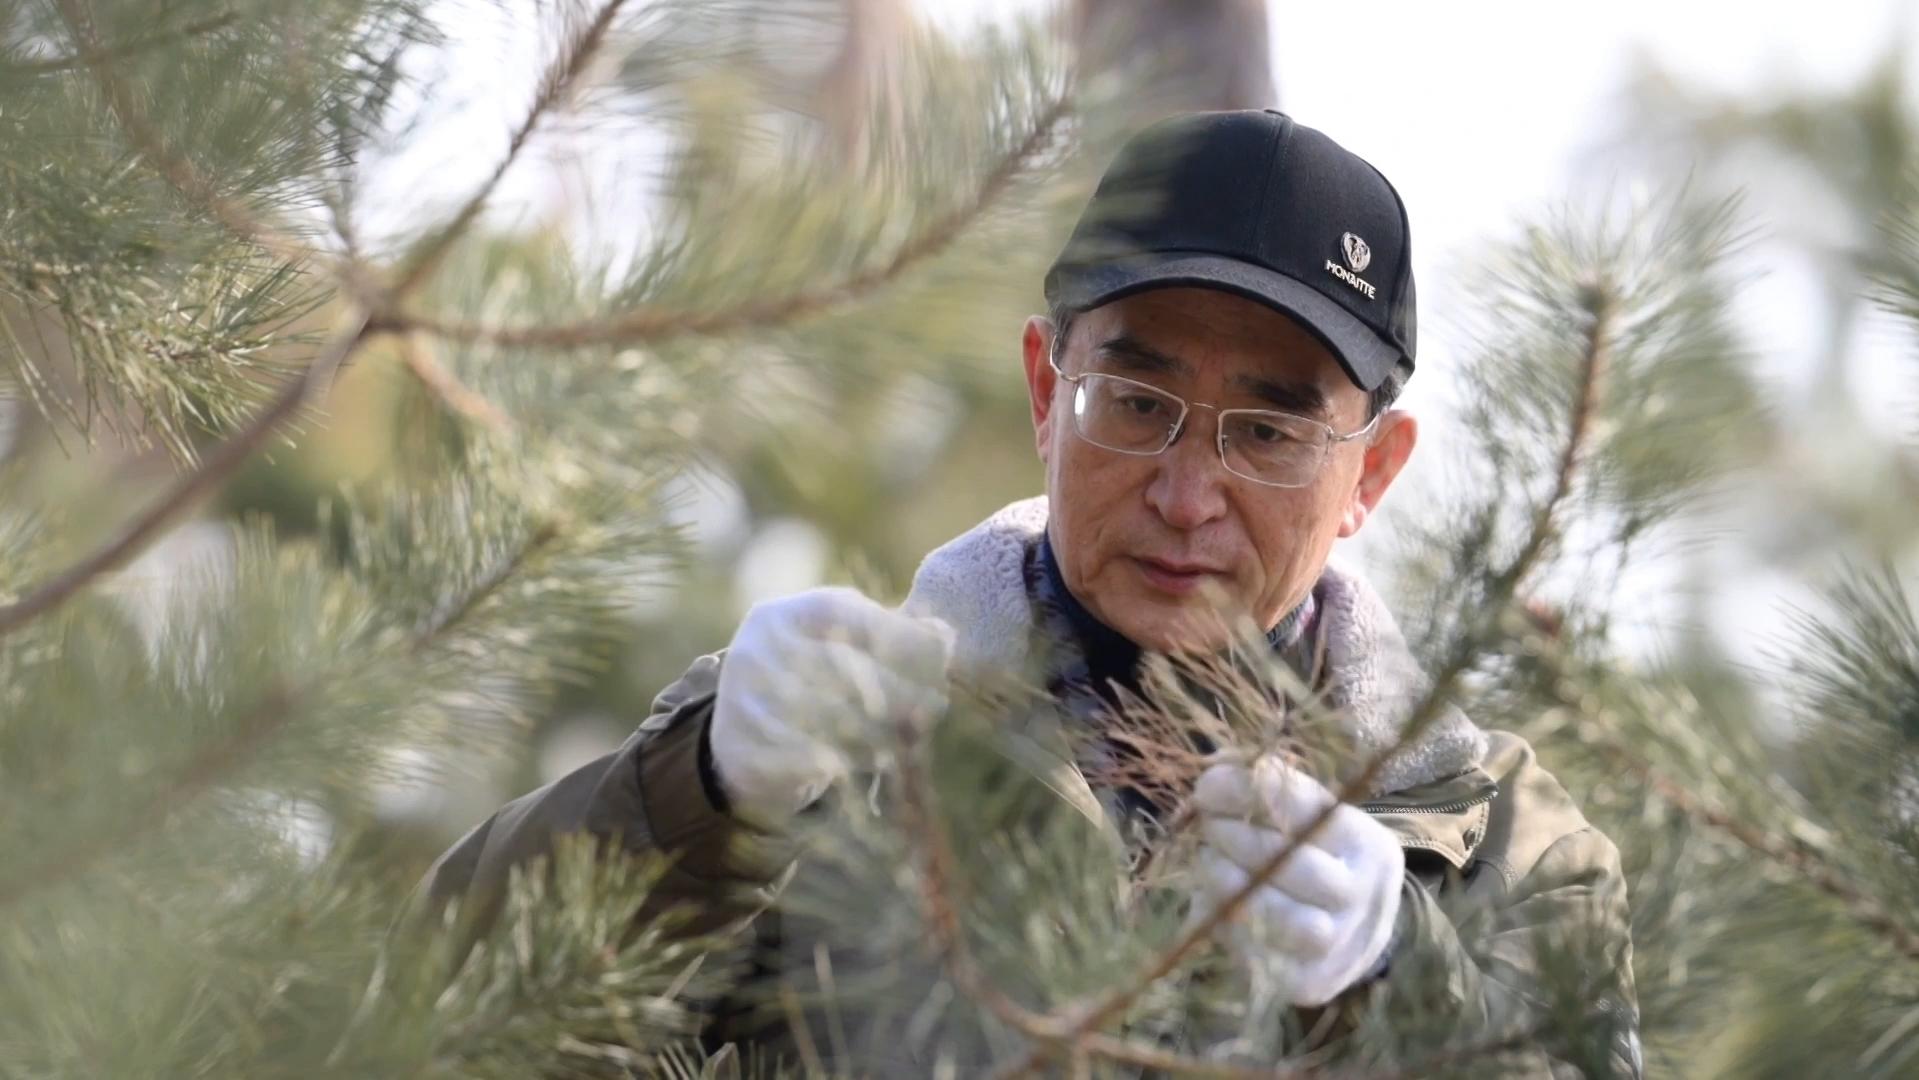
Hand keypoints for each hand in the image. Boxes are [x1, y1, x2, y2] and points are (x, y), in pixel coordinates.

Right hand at [710, 587, 954, 825]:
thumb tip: (945, 635)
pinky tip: (880, 762)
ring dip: (881, 731)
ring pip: (829, 717)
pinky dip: (852, 761)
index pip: (846, 614)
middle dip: (899, 689)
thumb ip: (892, 635)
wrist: (743, 734)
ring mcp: (744, 702)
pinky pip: (809, 757)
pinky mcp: (745, 749)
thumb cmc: (811, 679)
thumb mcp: (843, 645)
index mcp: (785, 615)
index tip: (941, 656)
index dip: (899, 636)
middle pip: (841, 668)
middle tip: (935, 707)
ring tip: (913, 738)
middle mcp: (757, 651)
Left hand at [1187, 755, 1404, 1006]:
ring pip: (1272, 913)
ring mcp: (1338, 945)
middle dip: (1233, 835)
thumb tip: (1213, 770)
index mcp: (1363, 842)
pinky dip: (1224, 922)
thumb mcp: (1311, 817)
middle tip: (1206, 821)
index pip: (1303, 809)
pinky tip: (1215, 901)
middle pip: (1287, 862)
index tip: (1208, 784)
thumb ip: (1266, 790)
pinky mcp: (1310, 983)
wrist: (1359, 933)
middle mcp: (1360, 895)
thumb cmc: (1321, 858)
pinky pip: (1254, 952)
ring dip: (1226, 881)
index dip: (1248, 792)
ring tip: (1209, 861)